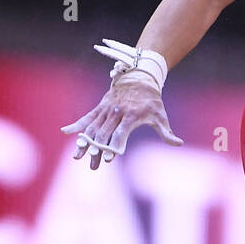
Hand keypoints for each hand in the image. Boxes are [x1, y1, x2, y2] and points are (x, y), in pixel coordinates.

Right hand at [60, 71, 183, 169]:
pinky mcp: (100, 107)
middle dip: (98, 151)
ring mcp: (106, 110)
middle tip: (93, 165)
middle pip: (104, 134)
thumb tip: (178, 143)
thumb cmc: (152, 101)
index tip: (108, 159)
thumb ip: (167, 132)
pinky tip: (65, 132)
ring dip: (85, 143)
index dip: (114, 146)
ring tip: (78, 157)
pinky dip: (76, 124)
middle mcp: (116, 113)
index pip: (120, 134)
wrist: (140, 78)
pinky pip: (87, 117)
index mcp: (131, 116)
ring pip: (93, 128)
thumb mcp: (161, 116)